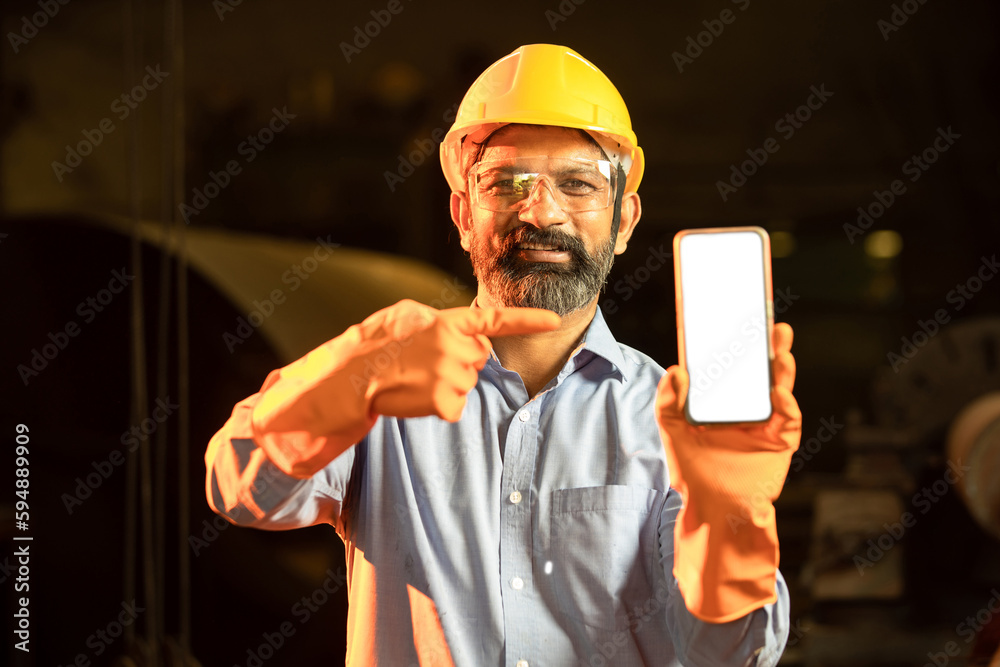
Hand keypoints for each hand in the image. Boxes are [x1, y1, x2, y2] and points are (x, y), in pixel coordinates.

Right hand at [364, 300, 560, 420]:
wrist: (350, 377)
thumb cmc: (375, 344)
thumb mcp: (406, 315)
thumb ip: (438, 319)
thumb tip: (455, 330)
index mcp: (447, 322)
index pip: (496, 321)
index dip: (528, 321)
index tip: (555, 321)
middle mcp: (454, 346)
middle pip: (477, 358)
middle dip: (458, 361)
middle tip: (423, 362)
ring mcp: (451, 375)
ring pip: (466, 383)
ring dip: (445, 384)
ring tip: (415, 378)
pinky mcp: (446, 402)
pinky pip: (456, 407)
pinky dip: (439, 406)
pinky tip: (417, 396)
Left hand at [655, 322, 801, 621]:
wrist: (713, 508)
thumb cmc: (693, 469)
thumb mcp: (673, 430)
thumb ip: (668, 401)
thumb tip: (675, 370)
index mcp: (724, 398)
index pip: (733, 362)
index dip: (737, 339)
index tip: (737, 312)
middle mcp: (748, 405)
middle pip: (761, 368)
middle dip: (767, 344)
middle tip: (769, 318)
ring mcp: (767, 422)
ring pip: (780, 386)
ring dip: (782, 366)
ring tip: (780, 345)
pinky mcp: (780, 442)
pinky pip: (788, 419)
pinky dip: (785, 404)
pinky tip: (777, 392)